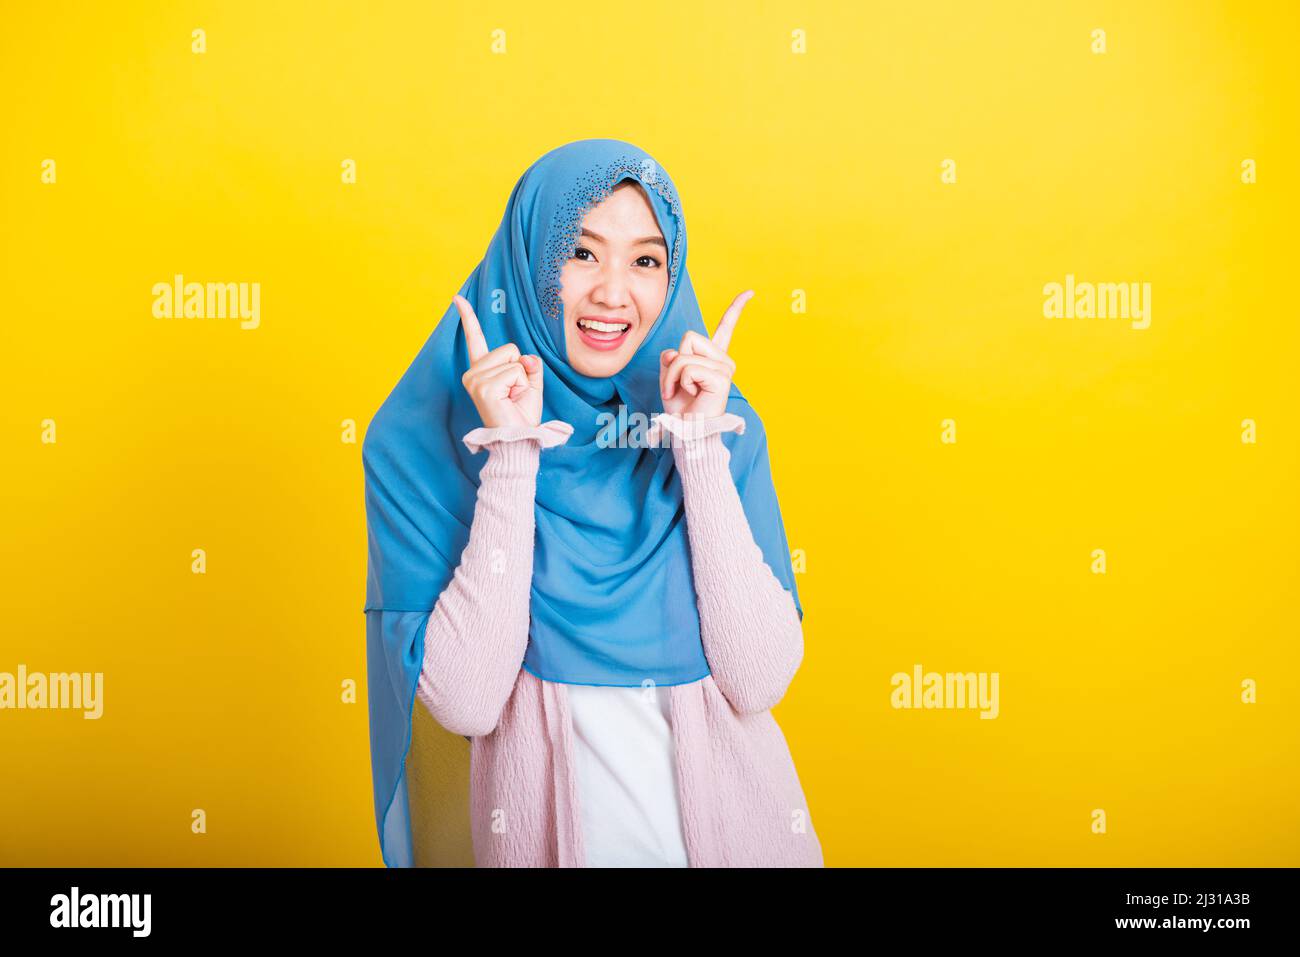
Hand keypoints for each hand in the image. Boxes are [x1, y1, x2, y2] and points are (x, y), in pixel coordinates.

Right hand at [455, 294, 543, 428]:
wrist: (518, 439)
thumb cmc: (521, 415)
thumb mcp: (530, 384)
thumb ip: (529, 364)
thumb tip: (525, 358)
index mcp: (481, 371)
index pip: (475, 339)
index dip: (467, 317)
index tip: (457, 298)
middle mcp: (472, 373)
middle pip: (510, 348)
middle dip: (521, 370)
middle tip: (514, 394)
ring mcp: (474, 379)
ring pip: (513, 358)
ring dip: (522, 379)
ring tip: (512, 398)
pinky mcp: (482, 386)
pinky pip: (515, 370)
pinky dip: (521, 385)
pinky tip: (510, 400)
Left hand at [659, 290, 751, 419]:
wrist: (686, 432)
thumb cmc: (680, 409)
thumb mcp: (670, 377)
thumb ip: (672, 359)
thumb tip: (673, 352)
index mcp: (714, 359)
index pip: (725, 328)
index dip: (736, 309)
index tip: (749, 293)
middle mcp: (723, 361)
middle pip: (689, 337)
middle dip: (674, 362)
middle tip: (677, 386)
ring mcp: (725, 369)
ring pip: (685, 354)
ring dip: (673, 375)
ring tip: (680, 392)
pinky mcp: (721, 377)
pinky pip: (687, 367)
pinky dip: (679, 381)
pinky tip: (690, 394)